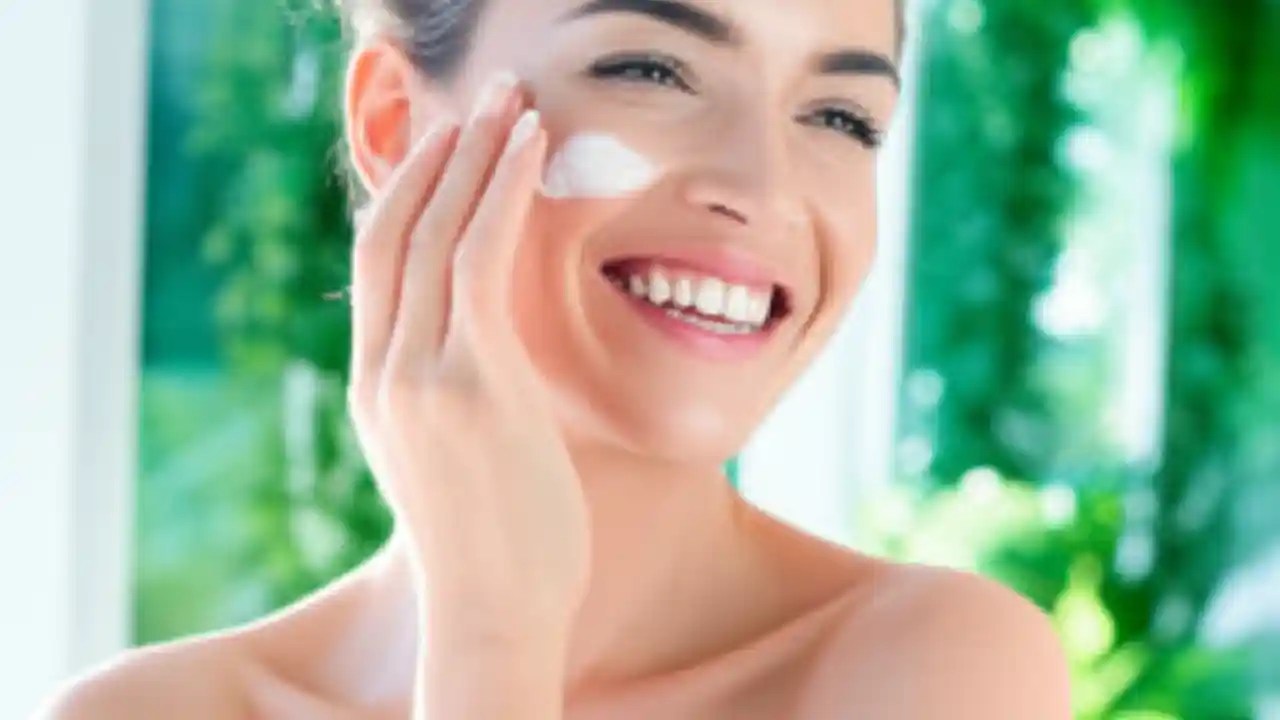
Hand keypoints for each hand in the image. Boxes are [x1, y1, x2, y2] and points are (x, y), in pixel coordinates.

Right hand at [346, 71, 590, 639]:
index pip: (378, 265)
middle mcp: (382, 373)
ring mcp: (418, 375)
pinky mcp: (470, 382)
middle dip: (436, 156)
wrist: (494, 616)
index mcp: (376, 388)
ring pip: (432, 232)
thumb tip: (491, 355)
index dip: (409, 192)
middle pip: (392, 232)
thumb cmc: (495, 546)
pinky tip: (528, 147)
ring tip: (510, 103)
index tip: (448, 148)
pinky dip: (502, 190)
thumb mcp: (455, 459)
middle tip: (480, 102)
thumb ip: (457, 395)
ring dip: (472, 155)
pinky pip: (479, 257)